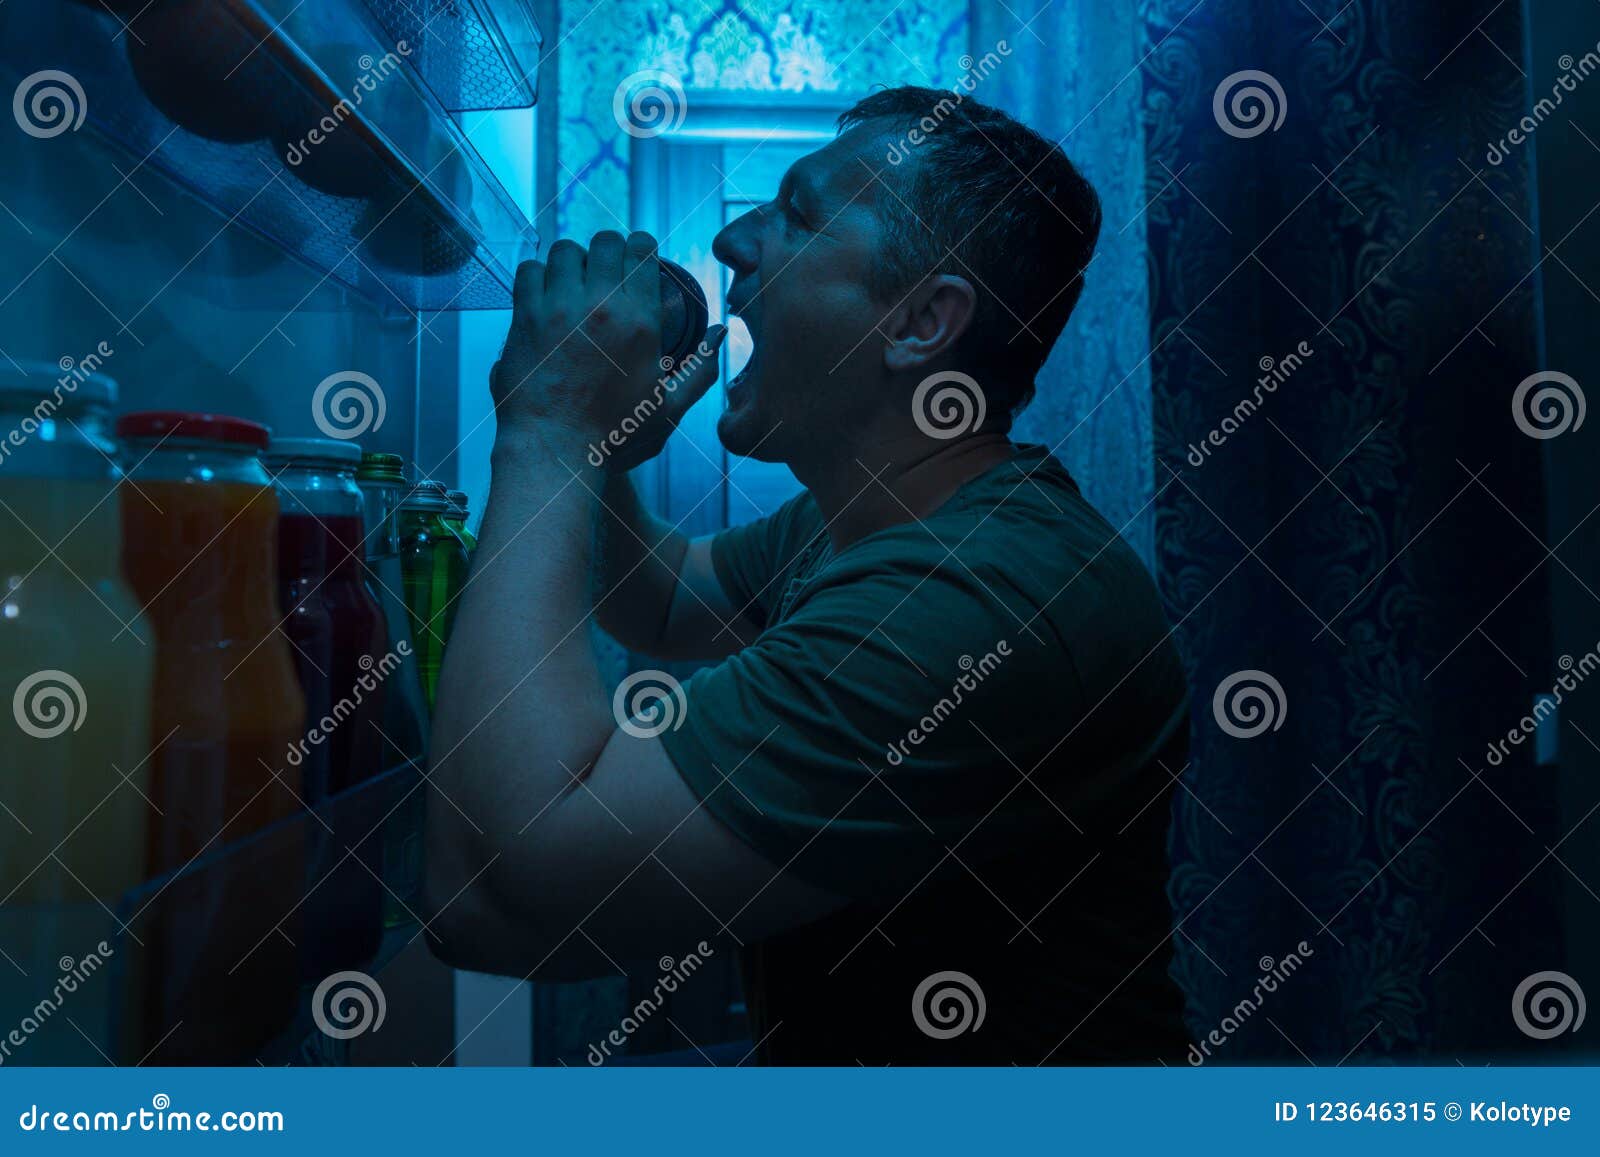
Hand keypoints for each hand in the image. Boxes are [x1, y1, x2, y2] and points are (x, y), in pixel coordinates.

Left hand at [489, 231, 724, 472]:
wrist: (555, 450)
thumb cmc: (613, 435)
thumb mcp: (670, 406)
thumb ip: (702, 367)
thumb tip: (721, 332)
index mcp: (640, 321)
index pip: (641, 250)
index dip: (640, 246)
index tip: (637, 256)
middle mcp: (600, 305)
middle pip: (604, 241)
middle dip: (607, 249)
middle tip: (605, 268)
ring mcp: (558, 308)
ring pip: (564, 250)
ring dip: (571, 259)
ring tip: (573, 279)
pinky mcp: (525, 318)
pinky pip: (529, 270)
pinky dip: (537, 274)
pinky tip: (544, 292)